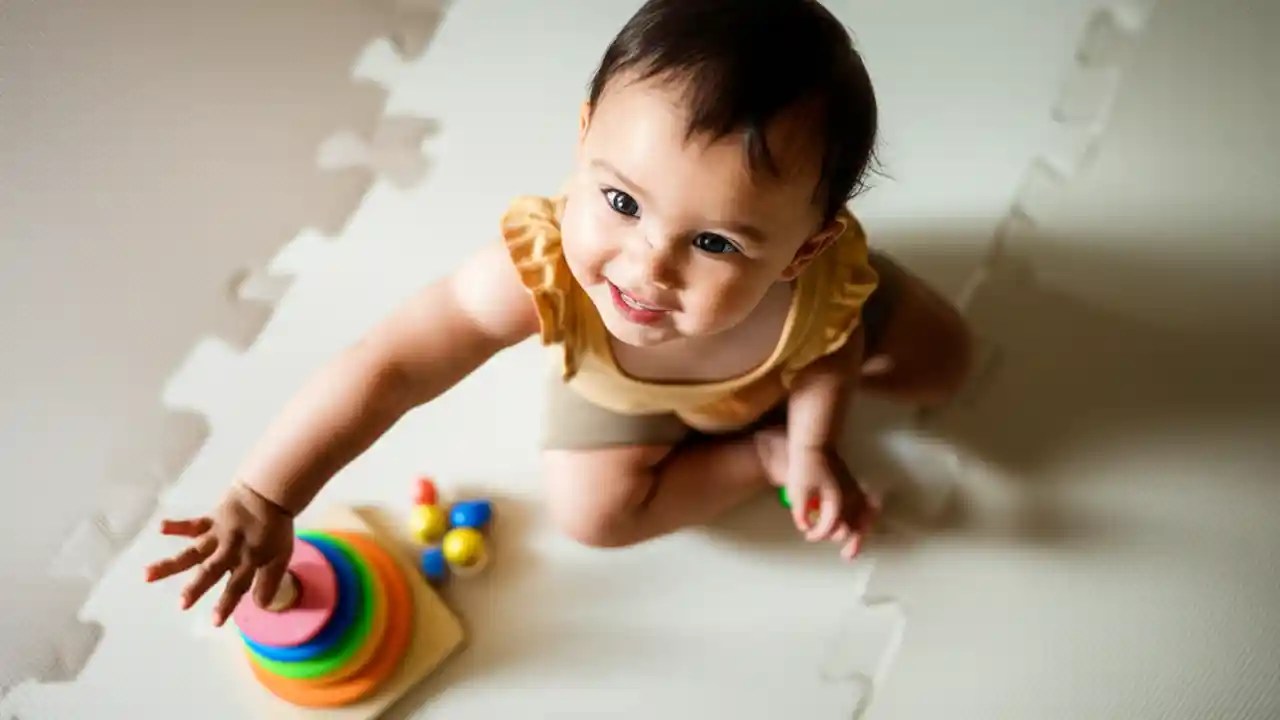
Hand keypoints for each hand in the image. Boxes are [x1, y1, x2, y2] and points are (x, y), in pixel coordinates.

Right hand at [144, 482, 294, 625]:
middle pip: (211, 570)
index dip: (227, 603)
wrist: (269, 493)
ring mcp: (216, 536)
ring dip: (170, 564)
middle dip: (197, 587)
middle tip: (181, 604)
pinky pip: (192, 524)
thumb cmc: (274, 529)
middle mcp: (229, 550)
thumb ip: (270, 581)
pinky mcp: (209, 521)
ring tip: (147, 575)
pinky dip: (177, 526)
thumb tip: (261, 606)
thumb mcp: (281, 557)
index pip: (237, 586)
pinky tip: (161, 527)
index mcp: (247, 560)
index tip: (214, 622)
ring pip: (192, 552)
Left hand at [785, 444, 876, 559]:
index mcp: (837, 500)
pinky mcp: (855, 484)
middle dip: (851, 542)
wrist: (814, 442)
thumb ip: (801, 512)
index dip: (819, 534)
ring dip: (863, 533)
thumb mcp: (797, 489)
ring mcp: (855, 490)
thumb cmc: (804, 465)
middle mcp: (850, 497)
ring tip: (859, 547)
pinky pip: (868, 505)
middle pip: (856, 526)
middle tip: (846, 555)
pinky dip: (870, 517)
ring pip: (866, 517)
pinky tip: (866, 525)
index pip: (831, 527)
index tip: (807, 536)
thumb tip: (805, 528)